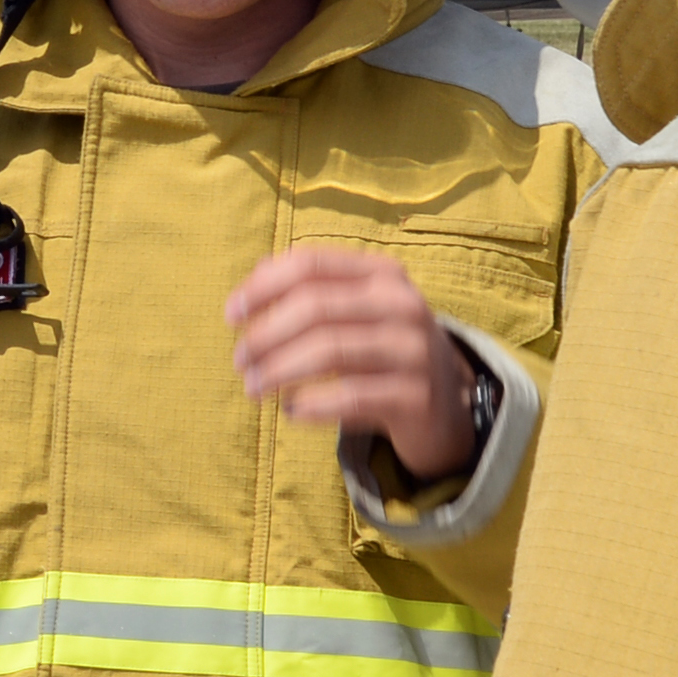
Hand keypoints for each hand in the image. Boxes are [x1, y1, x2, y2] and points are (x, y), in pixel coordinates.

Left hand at [226, 246, 478, 478]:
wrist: (446, 407)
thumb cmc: (382, 352)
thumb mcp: (355, 312)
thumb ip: (312, 289)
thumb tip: (258, 275)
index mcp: (381, 274)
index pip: (311, 265)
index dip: (263, 287)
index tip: (231, 315)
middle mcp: (402, 304)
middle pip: (316, 308)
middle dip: (266, 334)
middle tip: (239, 361)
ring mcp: (414, 350)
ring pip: (330, 351)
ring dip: (280, 370)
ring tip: (253, 388)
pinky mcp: (417, 395)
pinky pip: (352, 396)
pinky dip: (313, 403)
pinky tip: (290, 411)